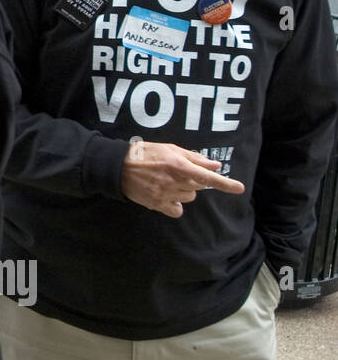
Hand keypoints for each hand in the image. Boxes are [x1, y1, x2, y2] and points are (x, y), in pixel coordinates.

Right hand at [120, 140, 244, 217]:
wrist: (118, 167)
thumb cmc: (145, 154)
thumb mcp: (169, 149)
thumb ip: (193, 157)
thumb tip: (215, 165)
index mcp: (178, 165)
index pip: (207, 177)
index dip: (225, 183)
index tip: (240, 188)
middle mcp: (173, 181)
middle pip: (198, 186)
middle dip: (192, 180)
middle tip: (177, 172)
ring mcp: (165, 194)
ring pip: (188, 197)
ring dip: (183, 191)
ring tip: (167, 182)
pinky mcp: (157, 204)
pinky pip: (177, 210)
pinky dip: (175, 204)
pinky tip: (166, 195)